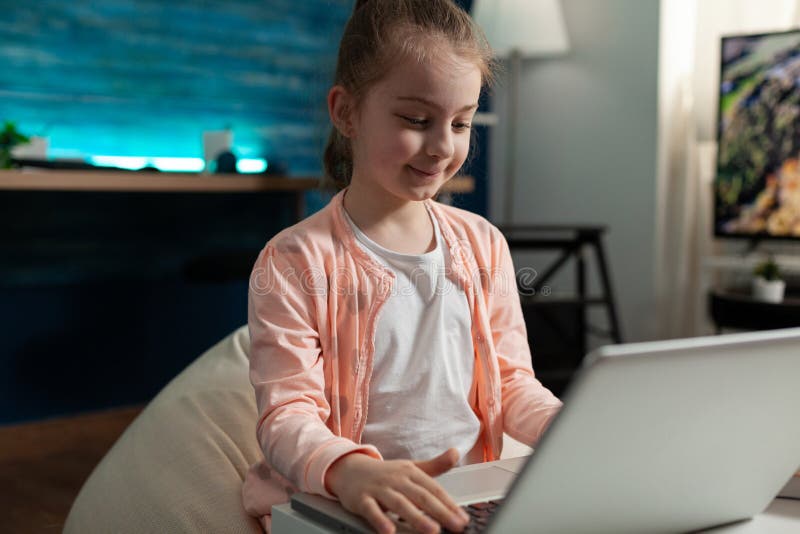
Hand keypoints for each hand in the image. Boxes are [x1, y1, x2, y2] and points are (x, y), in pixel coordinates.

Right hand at [325, 448, 469, 533]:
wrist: (349, 469)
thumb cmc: (386, 474)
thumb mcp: (411, 468)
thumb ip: (435, 465)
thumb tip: (456, 453)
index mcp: (410, 472)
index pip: (433, 489)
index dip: (449, 504)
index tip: (463, 519)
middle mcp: (396, 479)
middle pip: (421, 496)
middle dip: (440, 512)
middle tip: (456, 526)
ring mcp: (378, 489)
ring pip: (399, 504)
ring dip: (416, 517)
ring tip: (432, 530)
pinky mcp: (361, 499)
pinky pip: (371, 511)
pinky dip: (380, 520)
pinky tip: (389, 531)